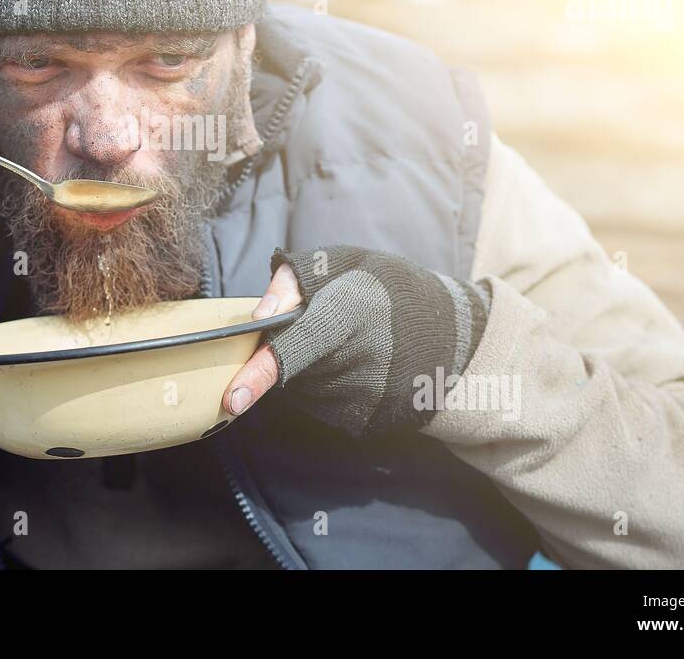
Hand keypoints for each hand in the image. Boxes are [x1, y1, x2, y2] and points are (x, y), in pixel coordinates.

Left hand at [222, 246, 491, 435]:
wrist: (451, 336)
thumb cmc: (386, 289)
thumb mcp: (343, 263)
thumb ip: (294, 280)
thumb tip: (257, 316)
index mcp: (349, 315)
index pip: (295, 348)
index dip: (260, 373)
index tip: (232, 399)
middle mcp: (358, 364)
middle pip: (292, 367)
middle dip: (290, 348)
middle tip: (325, 324)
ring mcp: (364, 399)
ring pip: (302, 387)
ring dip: (308, 366)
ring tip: (346, 342)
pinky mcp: (365, 421)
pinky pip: (320, 403)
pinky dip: (323, 384)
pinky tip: (352, 364)